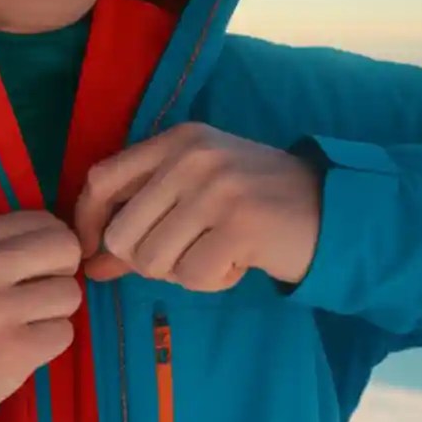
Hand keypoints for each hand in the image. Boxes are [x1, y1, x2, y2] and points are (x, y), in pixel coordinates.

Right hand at [0, 211, 82, 404]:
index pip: (40, 220)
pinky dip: (48, 341)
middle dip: (61, 270)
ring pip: (69, 294)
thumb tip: (49, 239)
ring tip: (26, 322)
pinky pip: (64, 334)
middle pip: (65, 249)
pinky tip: (23, 345)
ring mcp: (0, 311)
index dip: (48, 243)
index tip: (36, 263)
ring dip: (54, 311)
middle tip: (40, 291)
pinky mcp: (16, 351)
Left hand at [74, 122, 321, 290]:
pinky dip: (213, 281)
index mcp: (176, 141)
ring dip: (183, 272)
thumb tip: (91, 267)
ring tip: (217, 253)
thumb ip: (142, 224)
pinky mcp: (240, 225)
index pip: (101, 180)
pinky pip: (193, 276)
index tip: (95, 253)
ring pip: (154, 261)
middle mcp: (192, 157)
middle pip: (123, 235)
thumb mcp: (195, 197)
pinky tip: (238, 262)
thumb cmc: (255, 204)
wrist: (334, 208)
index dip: (87, 223)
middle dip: (145, 261)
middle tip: (185, 255)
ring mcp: (217, 189)